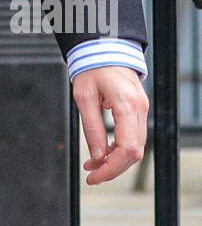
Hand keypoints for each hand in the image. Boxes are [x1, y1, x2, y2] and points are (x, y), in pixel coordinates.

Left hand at [72, 65, 148, 184]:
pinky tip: (103, 153)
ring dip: (115, 160)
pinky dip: (119, 149)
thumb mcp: (83, 97)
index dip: (111, 168)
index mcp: (127, 105)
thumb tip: (97, 157)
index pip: (127, 148)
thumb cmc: (92, 67)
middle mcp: (140, 109)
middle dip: (113, 168)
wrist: (105, 48)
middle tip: (91, 175)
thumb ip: (92, 128)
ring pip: (136, 147)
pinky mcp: (139, 110)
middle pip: (134, 152)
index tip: (94, 176)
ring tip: (93, 164)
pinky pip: (133, 137)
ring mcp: (142, 110)